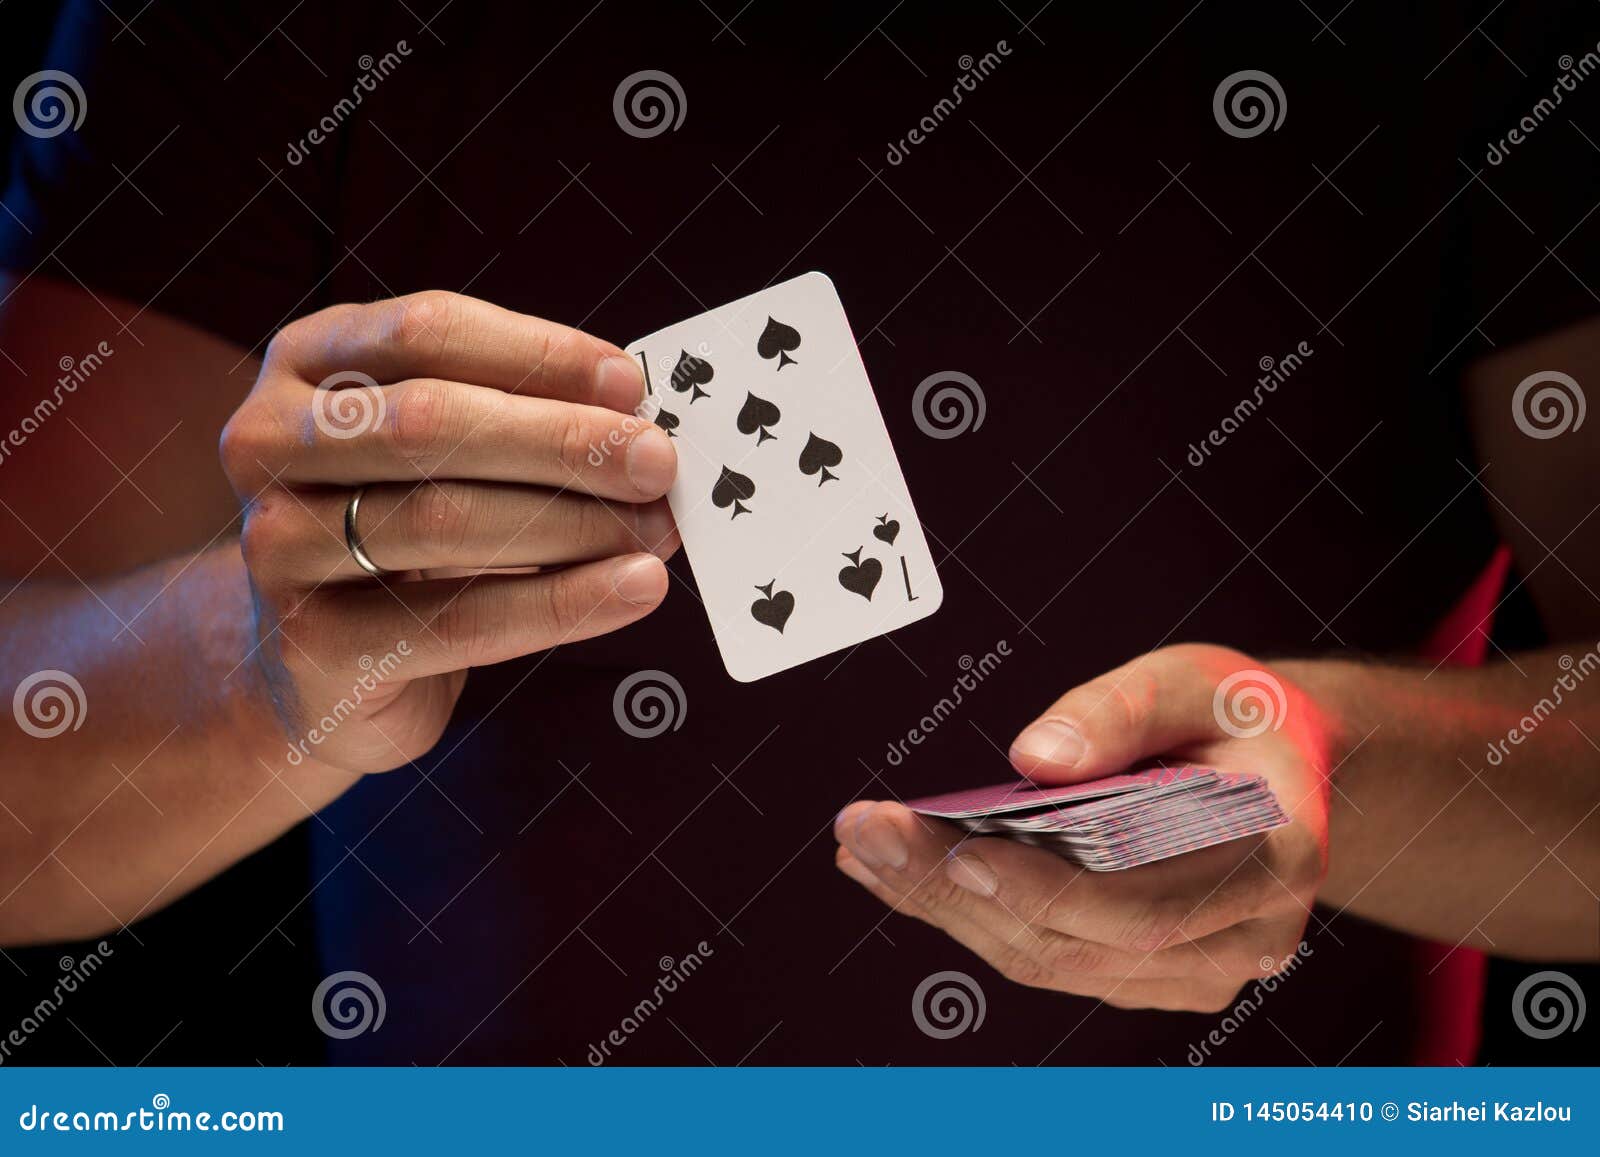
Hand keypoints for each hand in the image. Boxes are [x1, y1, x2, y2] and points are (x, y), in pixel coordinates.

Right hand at [220, 291, 678, 772]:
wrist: (310, 665)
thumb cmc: (399, 530)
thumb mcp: (433, 450)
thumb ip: (511, 414)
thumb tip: (636, 417)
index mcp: (306, 363)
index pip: (428, 331)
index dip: (540, 353)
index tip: (631, 385)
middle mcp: (268, 442)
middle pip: (433, 423)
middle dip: (564, 441)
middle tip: (658, 463)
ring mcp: (277, 545)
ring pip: (448, 520)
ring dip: (576, 525)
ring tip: (657, 530)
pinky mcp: (313, 644)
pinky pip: (461, 619)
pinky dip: (566, 603)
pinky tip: (636, 588)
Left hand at [834, 644, 1332, 1010]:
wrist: (1283, 765)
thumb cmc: (1235, 712)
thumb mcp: (1192, 678)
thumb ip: (1121, 711)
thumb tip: (1033, 759)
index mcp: (1271, 862)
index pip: (1140, 906)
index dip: (1042, 890)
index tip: (956, 852)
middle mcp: (1241, 940)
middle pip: (1075, 944)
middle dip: (955, 892)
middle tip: (862, 833)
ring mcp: (1195, 970)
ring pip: (1049, 961)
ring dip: (944, 909)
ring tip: (863, 847)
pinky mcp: (1148, 973)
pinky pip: (1048, 956)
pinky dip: (969, 914)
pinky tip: (902, 868)